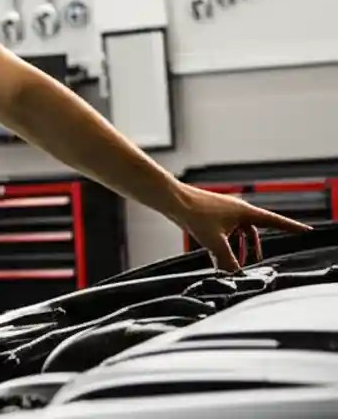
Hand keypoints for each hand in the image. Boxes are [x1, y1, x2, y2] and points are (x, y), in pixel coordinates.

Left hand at [170, 184, 311, 270]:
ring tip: (235, 264)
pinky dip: (225, 245)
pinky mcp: (212, 216)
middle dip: (254, 248)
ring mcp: (224, 212)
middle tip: (256, 263)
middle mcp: (237, 210)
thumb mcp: (215, 242)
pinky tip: (218, 258)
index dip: (291, 228)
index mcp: (245, 212)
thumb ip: (228, 261)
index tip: (305, 231)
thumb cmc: (194, 213)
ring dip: (238, 249)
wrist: (171, 200)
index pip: (275, 221)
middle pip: (254, 232)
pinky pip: (226, 233)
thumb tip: (233, 275)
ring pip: (238, 234)